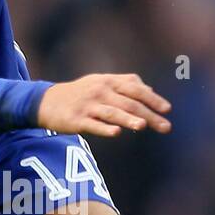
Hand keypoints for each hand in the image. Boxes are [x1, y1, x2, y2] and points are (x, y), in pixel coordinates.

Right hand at [37, 73, 170, 137]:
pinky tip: (116, 133)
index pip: (135, 89)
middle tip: (165, 127)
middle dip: (149, 115)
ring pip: (112, 112)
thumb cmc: (80, 93)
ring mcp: (88, 106)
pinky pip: (93, 125)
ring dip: (128, 119)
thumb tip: (150, 90)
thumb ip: (125, 83)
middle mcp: (100, 91)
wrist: (47, 102)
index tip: (167, 110)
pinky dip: (105, 128)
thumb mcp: (101, 82)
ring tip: (143, 127)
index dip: (152, 99)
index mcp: (108, 81)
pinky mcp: (76, 120)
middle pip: (128, 103)